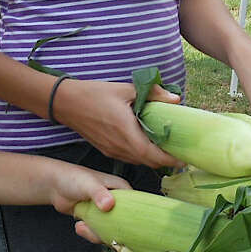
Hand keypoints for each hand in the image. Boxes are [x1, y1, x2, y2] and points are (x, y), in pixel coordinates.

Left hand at [46, 163, 128, 242]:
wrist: (55, 186)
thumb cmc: (73, 179)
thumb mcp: (88, 184)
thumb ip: (99, 193)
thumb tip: (109, 204)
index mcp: (121, 189)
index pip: (135, 206)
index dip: (133, 218)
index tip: (126, 230)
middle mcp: (116, 201)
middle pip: (124, 222)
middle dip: (112, 231)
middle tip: (98, 231)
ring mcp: (106, 212)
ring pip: (111, 231)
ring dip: (96, 233)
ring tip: (82, 225)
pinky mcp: (96, 220)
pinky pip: (99, 233)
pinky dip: (90, 233)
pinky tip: (79, 225)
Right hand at [51, 78, 180, 168]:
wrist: (66, 102)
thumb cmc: (96, 93)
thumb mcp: (126, 89)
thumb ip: (153, 94)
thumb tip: (176, 99)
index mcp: (126, 133)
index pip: (152, 155)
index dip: (170, 160)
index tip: (184, 158)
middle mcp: (119, 146)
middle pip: (148, 162)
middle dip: (165, 161)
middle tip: (180, 153)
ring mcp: (111, 150)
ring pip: (138, 161)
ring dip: (153, 158)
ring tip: (167, 149)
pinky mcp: (106, 149)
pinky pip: (128, 157)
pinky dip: (141, 155)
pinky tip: (147, 144)